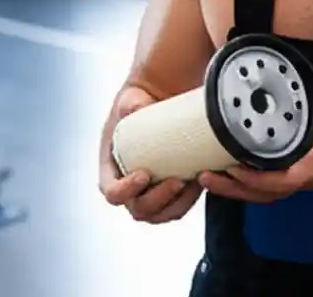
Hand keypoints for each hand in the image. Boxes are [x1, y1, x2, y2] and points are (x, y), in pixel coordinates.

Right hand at [99, 87, 203, 223]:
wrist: (157, 101)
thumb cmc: (139, 102)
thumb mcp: (131, 99)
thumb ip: (130, 104)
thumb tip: (137, 108)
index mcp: (111, 168)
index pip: (111, 192)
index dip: (125, 190)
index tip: (143, 174)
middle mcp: (128, 185)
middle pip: (139, 209)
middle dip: (158, 199)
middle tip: (177, 181)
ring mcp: (150, 190)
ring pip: (161, 214)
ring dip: (177, 204)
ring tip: (192, 182)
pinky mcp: (171, 189)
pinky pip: (178, 206)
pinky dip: (189, 199)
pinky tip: (201, 180)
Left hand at [199, 100, 312, 202]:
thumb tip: (298, 95)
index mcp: (312, 168)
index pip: (275, 181)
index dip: (248, 178)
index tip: (226, 167)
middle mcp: (304, 181)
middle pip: (261, 195)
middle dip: (231, 189)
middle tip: (203, 176)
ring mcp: (306, 184)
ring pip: (265, 195)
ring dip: (238, 189)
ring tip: (214, 176)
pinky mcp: (308, 181)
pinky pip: (274, 188)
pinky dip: (254, 185)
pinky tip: (242, 172)